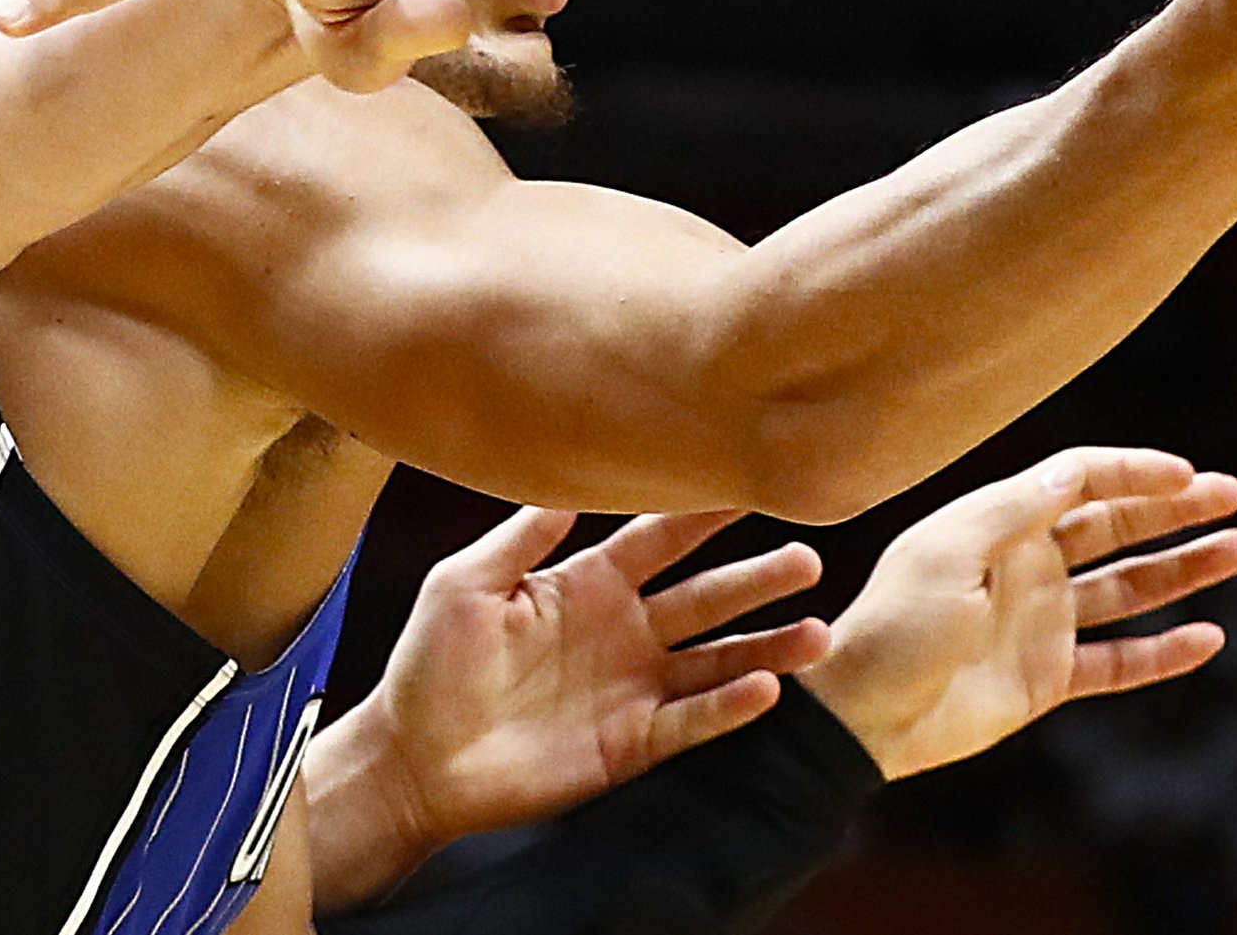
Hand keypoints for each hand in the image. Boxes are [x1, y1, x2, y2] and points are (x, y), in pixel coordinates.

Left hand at [345, 508, 828, 855]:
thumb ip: (522, 536)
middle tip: (809, 558)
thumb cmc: (430, 665)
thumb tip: (570, 477)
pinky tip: (768, 690)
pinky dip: (730, 706)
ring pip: (716, 659)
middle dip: (757, 579)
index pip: (658, 538)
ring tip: (820, 634)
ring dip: (767, 647)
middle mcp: (622, 629)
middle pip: (705, 596)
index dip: (701, 511)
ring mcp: (633, 687)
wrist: (416, 760)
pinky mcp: (633, 743)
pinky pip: (692, 721)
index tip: (750, 480)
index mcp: (585, 582)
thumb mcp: (465, 585)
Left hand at [797, 446, 1236, 779]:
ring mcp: (1040, 621)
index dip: (1133, 472)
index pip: (1078, 480)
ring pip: (1129, 588)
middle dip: (1173, 508)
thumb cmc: (894, 625)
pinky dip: (1165, 651)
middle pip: (1114, 525)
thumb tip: (1076, 468)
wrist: (864, 714)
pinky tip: (1210, 637)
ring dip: (1183, 569)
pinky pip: (1120, 660)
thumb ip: (1014, 511)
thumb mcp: (947, 553)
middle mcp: (1025, 565)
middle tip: (1232, 495)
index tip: (1186, 474)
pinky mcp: (1047, 677)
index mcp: (996, 524)